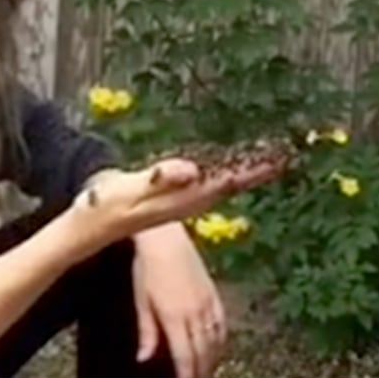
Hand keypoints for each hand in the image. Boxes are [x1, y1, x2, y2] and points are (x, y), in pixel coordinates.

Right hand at [71, 156, 286, 249]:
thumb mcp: (131, 190)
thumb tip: (193, 170)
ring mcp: (183, 201)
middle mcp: (190, 201)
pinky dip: (227, 173)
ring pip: (224, 184)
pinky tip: (232, 169)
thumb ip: (161, 178)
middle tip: (286, 154)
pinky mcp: (175, 199)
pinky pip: (210, 184)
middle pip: (233, 182)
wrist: (91, 223)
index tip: (279, 158)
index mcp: (185, 196)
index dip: (253, 170)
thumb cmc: (107, 204)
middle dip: (258, 170)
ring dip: (246, 172)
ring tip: (269, 159)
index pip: (229, 180)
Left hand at [132, 223, 226, 377]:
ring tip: (208, 371)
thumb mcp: (142, 300)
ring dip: (213, 359)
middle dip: (201, 372)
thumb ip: (147, 332)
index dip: (188, 375)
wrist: (166, 237)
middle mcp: (195, 312)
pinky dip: (221, 339)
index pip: (185, 355)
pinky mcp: (213, 292)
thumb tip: (145, 358)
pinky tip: (218, 346)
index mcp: (175, 316)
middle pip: (203, 351)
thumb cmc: (147, 267)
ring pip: (215, 339)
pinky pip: (221, 322)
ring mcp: (207, 302)